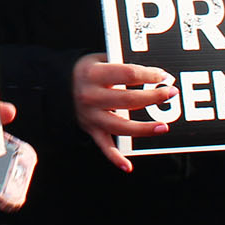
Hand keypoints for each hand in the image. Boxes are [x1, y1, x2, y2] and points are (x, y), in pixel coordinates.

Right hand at [72, 56, 176, 171]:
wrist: (54, 86)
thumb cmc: (83, 71)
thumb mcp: (97, 59)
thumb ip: (120, 62)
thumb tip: (149, 70)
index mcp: (94, 75)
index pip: (128, 74)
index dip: (149, 75)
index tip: (162, 75)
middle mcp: (91, 96)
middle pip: (129, 100)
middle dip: (154, 97)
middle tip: (170, 93)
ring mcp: (91, 116)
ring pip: (121, 126)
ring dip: (144, 129)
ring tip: (163, 127)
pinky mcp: (90, 129)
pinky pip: (103, 146)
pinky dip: (114, 158)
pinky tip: (127, 166)